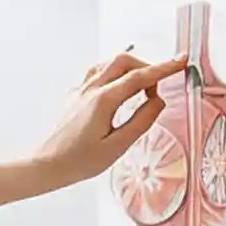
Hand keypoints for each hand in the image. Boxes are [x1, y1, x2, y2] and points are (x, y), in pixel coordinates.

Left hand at [31, 49, 187, 185]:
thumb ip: (140, 122)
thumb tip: (158, 102)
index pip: (140, 76)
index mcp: (103, 100)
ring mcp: (79, 90)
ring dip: (129, 69)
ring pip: (109, 64)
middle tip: (159, 87)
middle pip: (123, 61)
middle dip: (147, 67)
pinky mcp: (74, 96)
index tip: (181, 61)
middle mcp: (90, 89)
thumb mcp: (116, 147)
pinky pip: (97, 74)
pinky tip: (118, 92)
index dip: (164, 68)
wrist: (44, 165)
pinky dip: (114, 75)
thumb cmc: (77, 161)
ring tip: (142, 89)